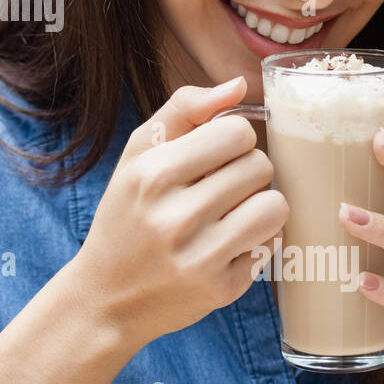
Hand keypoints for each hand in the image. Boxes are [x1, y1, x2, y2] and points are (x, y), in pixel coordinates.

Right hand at [73, 78, 288, 350]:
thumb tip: (239, 85)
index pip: (237, 132)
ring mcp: (200, 257)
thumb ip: (184, 110)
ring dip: (261, 205)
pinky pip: (272, 244)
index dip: (233, 139)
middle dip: (247, 171)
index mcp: (152, 174)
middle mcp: (175, 216)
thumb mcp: (137, 155)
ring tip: (232, 212)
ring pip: (276, 205)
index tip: (215, 156)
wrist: (106, 297)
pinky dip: (256, 239)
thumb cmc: (126, 215)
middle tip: (221, 187)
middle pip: (260, 166)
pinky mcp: (221, 290)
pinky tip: (226, 244)